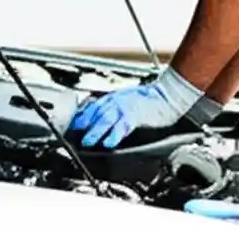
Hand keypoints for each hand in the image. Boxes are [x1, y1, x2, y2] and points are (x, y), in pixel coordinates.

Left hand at [70, 67, 204, 148]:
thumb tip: (97, 120)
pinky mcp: (136, 115)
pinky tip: (108, 143)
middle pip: (95, 113)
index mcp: (113, 98)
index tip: (70, 128)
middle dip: (83, 125)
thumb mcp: (127, 100)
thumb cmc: (150, 99)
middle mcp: (117, 101)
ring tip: (87, 142)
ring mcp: (126, 107)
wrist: (168, 95)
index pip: (91, 107)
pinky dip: (114, 135)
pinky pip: (122, 126)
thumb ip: (112, 108)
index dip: (79, 117)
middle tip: (72, 136)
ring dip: (94, 131)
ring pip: (105, 119)